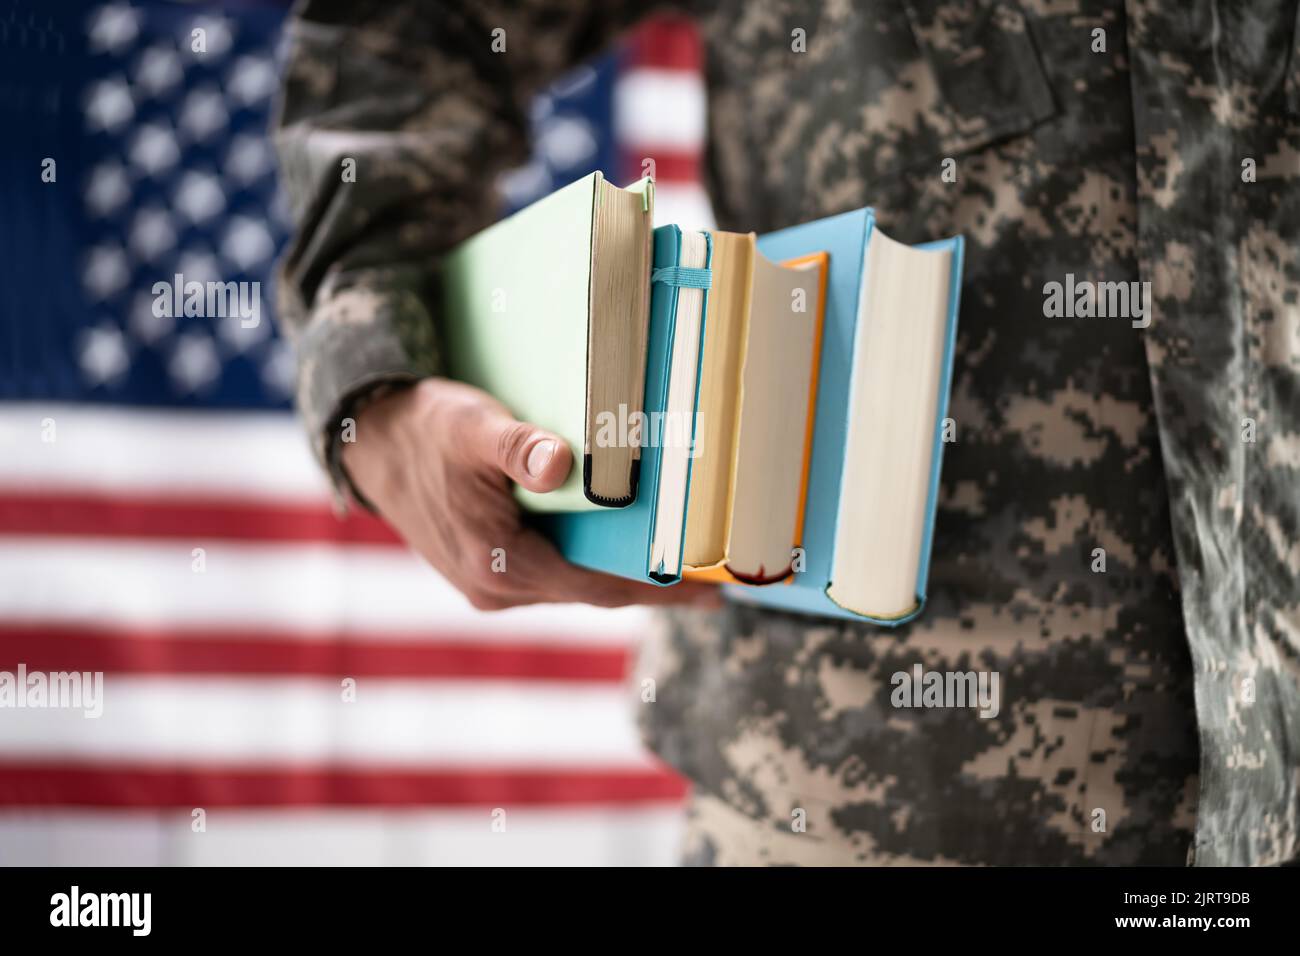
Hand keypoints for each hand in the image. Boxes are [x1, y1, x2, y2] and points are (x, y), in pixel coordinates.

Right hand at [341, 378, 719, 610]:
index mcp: (496, 564)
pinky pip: (557, 572)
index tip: (713, 590)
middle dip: (654, 586)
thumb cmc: (424, 430)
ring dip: (625, 574)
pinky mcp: (491, 570)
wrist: (371, 444)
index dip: (659, 591)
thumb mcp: (471, 426)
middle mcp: (495, 587)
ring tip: (683, 557)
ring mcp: (492, 584)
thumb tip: (563, 463)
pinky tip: (626, 543)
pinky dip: (595, 561)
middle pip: (594, 593)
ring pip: (576, 583)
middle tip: (718, 573)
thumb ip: (518, 448)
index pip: (598, 588)